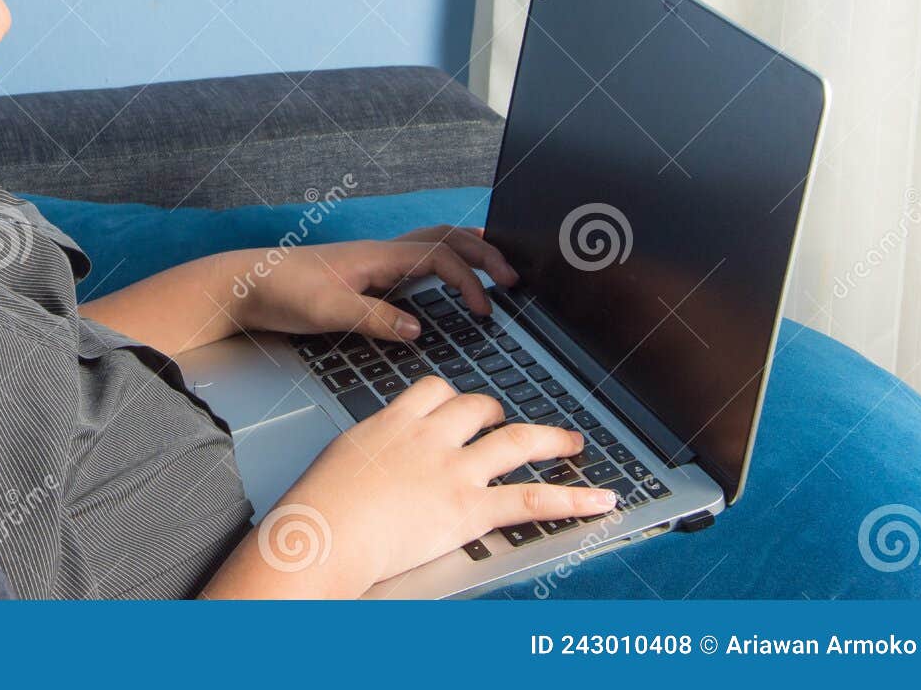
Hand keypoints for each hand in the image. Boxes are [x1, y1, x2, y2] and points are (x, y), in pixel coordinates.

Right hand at [202, 376, 617, 597]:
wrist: (325, 530)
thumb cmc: (321, 504)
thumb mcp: (342, 457)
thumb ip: (371, 449)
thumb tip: (373, 457)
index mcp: (395, 421)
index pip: (435, 390)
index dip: (452, 398)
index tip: (457, 405)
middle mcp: (431, 437)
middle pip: (477, 406)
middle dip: (497, 412)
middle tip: (507, 422)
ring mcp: (455, 471)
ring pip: (516, 439)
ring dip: (550, 438)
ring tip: (570, 441)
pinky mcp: (471, 509)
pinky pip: (532, 500)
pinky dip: (573, 500)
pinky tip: (599, 500)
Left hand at [231, 225, 517, 342]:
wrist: (244, 284)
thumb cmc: (280, 292)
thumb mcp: (325, 311)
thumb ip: (372, 318)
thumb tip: (420, 327)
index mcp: (377, 257)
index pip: (441, 258)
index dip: (469, 283)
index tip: (484, 313)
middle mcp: (380, 253)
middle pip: (446, 238)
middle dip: (484, 254)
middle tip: (513, 279)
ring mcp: (374, 261)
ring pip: (433, 244)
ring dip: (467, 251)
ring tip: (497, 267)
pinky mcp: (366, 275)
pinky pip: (416, 260)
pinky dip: (444, 264)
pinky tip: (449, 281)